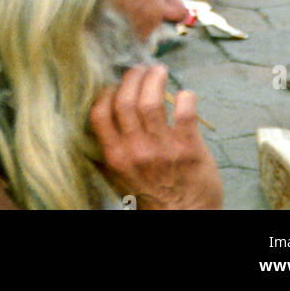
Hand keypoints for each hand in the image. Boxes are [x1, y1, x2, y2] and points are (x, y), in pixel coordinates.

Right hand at [90, 63, 222, 209]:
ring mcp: (162, 149)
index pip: (100, 113)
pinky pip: (184, 111)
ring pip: (151, 101)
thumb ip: (115, 150)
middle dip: (133, 77)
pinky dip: (186, 96)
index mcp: (116, 157)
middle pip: (126, 100)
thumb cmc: (154, 199)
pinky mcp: (188, 148)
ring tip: (160, 71)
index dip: (108, 92)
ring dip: (155, 79)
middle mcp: (135, 150)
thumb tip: (108, 117)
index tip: (117, 85)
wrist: (183, 220)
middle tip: (141, 69)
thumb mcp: (122, 178)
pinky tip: (186, 94)